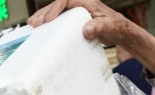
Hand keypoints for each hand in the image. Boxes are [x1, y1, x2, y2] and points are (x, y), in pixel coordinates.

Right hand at [28, 0, 154, 69]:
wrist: (121, 32)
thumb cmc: (117, 27)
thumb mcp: (109, 27)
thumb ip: (99, 27)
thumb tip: (86, 30)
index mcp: (87, 2)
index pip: (67, 0)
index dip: (55, 8)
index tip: (49, 19)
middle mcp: (80, 5)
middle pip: (58, 5)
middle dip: (45, 12)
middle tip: (34, 23)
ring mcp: (77, 12)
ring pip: (57, 11)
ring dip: (44, 17)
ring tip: (33, 25)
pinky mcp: (75, 21)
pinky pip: (60, 19)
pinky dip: (50, 23)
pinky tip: (42, 29)